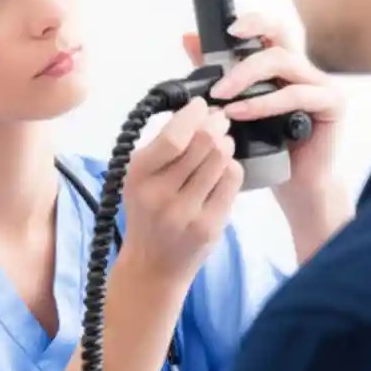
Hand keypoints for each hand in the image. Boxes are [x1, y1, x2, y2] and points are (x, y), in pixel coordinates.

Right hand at [121, 97, 243, 281]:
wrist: (153, 265)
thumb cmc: (147, 213)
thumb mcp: (139, 179)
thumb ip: (161, 148)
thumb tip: (196, 112)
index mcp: (138, 176)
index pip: (174, 137)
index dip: (193, 115)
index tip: (200, 105)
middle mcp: (161, 195)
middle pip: (204, 143)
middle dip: (216, 124)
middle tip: (219, 120)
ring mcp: (187, 212)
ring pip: (222, 158)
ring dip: (225, 144)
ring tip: (221, 143)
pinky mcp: (210, 225)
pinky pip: (232, 180)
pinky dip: (232, 167)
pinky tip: (223, 169)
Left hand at [181, 14, 343, 203]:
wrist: (294, 183)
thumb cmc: (266, 146)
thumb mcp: (234, 104)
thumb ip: (217, 71)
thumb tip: (189, 39)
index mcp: (283, 65)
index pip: (272, 29)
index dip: (254, 21)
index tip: (228, 28)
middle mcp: (303, 68)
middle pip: (281, 36)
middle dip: (246, 47)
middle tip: (218, 74)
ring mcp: (320, 83)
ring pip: (285, 62)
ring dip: (247, 78)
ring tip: (221, 97)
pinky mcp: (331, 103)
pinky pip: (296, 94)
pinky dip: (265, 103)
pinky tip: (241, 113)